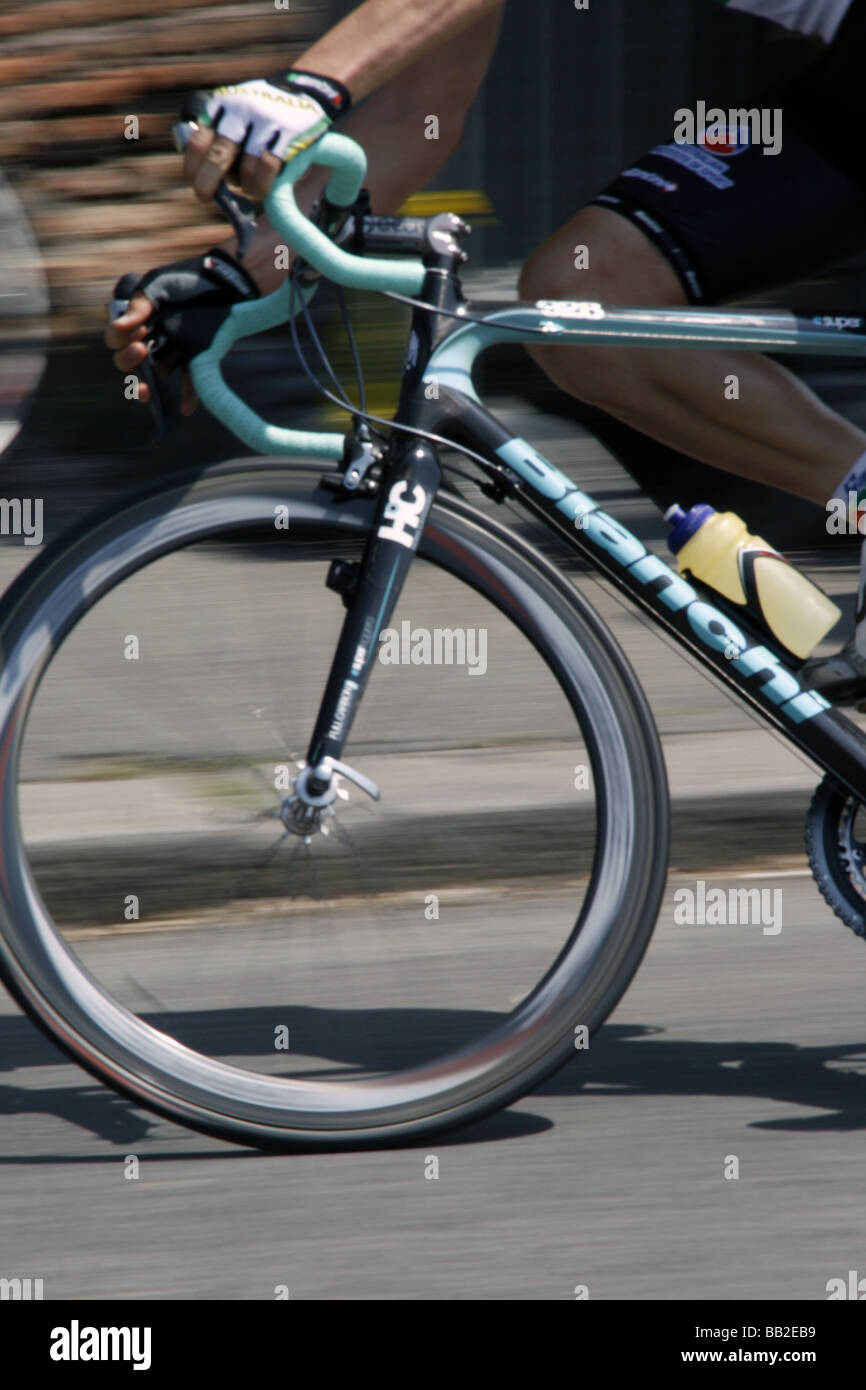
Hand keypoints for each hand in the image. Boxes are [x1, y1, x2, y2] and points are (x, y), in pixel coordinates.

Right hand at [104, 249, 259, 419]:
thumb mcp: (159, 285)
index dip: (119, 340)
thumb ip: (140, 304)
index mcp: (136, 323)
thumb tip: (119, 325)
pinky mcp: (194, 361)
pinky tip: (185, 408)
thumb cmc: (184, 280)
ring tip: (149, 390)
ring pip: (153, 378)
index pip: (116, 340)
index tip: (135, 330)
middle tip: (142, 349)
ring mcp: (171, 353)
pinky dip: (187, 396)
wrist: (222, 282)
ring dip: (147, 387)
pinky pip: (189, 384)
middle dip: (128, 361)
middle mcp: (150, 341)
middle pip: (128, 363)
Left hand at [183, 70, 350, 205]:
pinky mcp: (288, 132)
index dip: (192, 167)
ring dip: (245, 187)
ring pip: (245, 169)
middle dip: (207, 182)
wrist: (304, 91)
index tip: (194, 184)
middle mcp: (241, 110)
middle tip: (204, 197)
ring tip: (249, 188)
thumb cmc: (262, 116)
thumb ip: (217, 137)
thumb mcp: (234, 114)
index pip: (198, 140)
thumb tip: (202, 177)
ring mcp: (265, 120)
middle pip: (218, 156)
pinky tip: (262, 188)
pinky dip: (262, 185)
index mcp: (223, 105)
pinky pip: (268, 168)